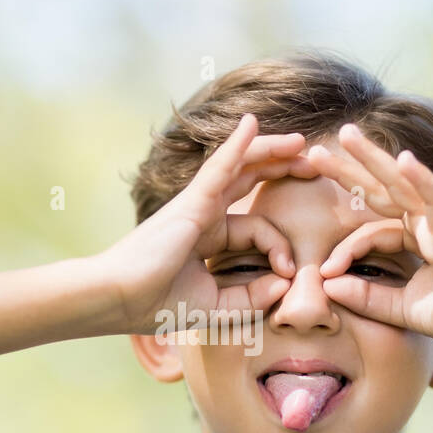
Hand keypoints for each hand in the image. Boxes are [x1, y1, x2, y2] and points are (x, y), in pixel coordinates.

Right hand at [96, 113, 319, 334]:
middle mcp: (204, 215)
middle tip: (314, 163)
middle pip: (249, 181)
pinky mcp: (191, 202)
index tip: (287, 273)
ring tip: (301, 142)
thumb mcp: (216, 308)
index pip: (257, 230)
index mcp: (209, 238)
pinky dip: (237, 145)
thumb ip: (251, 298)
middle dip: (282, 169)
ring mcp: (196, 204)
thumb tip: (285, 282)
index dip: (280, 247)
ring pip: (240, 168)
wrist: (119, 300)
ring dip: (271, 151)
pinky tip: (252, 123)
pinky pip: (219, 167)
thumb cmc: (157, 305)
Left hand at [307, 123, 432, 358]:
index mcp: (418, 237)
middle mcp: (429, 222)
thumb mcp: (400, 309)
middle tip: (315, 151)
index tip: (323, 271)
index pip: (372, 228)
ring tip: (346, 135)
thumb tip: (326, 285)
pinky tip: (404, 159)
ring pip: (402, 183)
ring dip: (373, 158)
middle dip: (349, 168)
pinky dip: (421, 179)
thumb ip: (365, 296)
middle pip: (382, 189)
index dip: (344, 248)